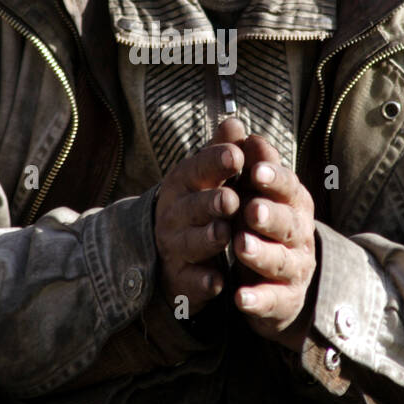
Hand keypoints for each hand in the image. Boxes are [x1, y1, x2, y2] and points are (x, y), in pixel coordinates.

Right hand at [154, 117, 246, 316]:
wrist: (166, 252)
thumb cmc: (196, 204)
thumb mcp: (205, 177)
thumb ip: (221, 151)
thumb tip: (235, 122)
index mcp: (183, 184)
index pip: (196, 168)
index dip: (215, 161)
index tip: (237, 155)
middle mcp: (175, 215)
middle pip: (192, 207)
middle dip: (211, 203)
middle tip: (232, 199)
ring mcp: (175, 248)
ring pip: (190, 243)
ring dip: (207, 238)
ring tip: (224, 233)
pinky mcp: (181, 279)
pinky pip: (190, 281)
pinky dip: (202, 281)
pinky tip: (216, 281)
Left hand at [230, 134, 316, 348]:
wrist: (284, 281)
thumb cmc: (266, 225)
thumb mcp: (258, 192)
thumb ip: (249, 162)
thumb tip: (236, 126)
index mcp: (293, 204)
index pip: (288, 187)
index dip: (274, 179)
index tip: (255, 169)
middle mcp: (298, 235)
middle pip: (289, 224)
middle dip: (270, 216)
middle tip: (250, 209)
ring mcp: (293, 269)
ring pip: (280, 262)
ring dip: (261, 254)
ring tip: (241, 247)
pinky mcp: (282, 300)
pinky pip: (271, 300)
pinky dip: (257, 299)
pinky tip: (239, 298)